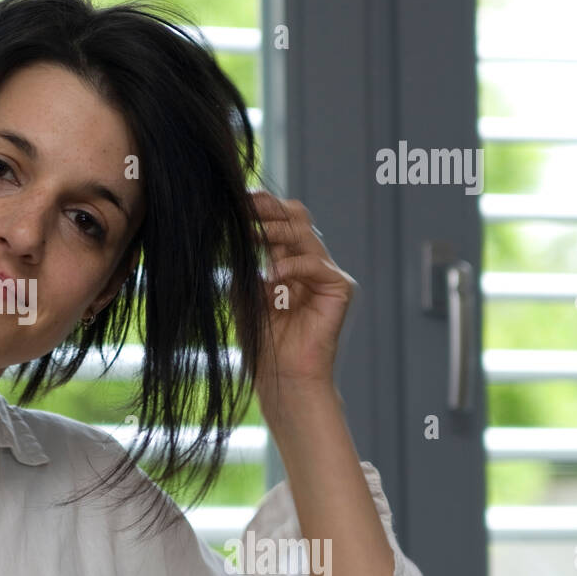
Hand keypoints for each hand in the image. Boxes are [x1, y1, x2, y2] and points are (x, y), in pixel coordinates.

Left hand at [246, 192, 356, 399]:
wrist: (282, 375)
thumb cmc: (262, 339)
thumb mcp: (243, 293)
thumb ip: (245, 263)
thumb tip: (236, 231)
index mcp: (287, 260)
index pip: (280, 221)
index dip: (262, 207)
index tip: (237, 200)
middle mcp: (308, 262)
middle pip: (297, 218)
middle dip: (270, 209)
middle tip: (246, 206)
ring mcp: (326, 274)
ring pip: (304, 235)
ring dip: (275, 232)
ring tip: (252, 235)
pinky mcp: (340, 289)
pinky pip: (317, 264)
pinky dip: (292, 267)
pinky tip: (272, 277)